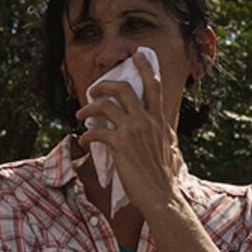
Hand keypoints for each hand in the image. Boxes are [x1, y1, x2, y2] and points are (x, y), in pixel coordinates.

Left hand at [80, 70, 185, 218]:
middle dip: (104, 85)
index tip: (136, 55)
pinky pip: (97, 131)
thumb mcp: (170, 151)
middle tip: (94, 90)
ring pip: (105, 106)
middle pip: (124, 88)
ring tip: (80, 115)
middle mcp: (146, 121)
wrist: (161, 197)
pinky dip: (87, 133)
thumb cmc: (164, 179)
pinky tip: (84, 140)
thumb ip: (166, 137)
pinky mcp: (120, 145)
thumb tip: (167, 134)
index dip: (144, 67)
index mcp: (158, 121)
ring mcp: (133, 131)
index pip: (153, 86)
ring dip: (88, 108)